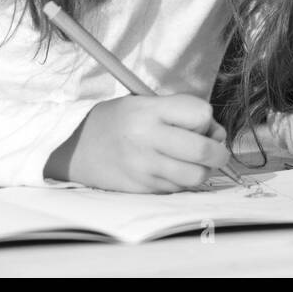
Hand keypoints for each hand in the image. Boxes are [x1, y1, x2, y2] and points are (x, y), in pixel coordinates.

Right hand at [45, 94, 231, 192]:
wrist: (74, 147)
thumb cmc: (114, 121)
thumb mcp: (141, 102)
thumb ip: (178, 112)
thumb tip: (216, 134)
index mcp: (147, 111)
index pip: (200, 113)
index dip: (205, 118)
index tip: (198, 121)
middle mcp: (147, 139)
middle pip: (204, 150)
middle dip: (218, 150)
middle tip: (215, 149)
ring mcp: (144, 167)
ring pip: (196, 175)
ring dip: (203, 170)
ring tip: (193, 161)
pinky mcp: (142, 188)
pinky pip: (178, 188)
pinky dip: (182, 181)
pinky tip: (171, 170)